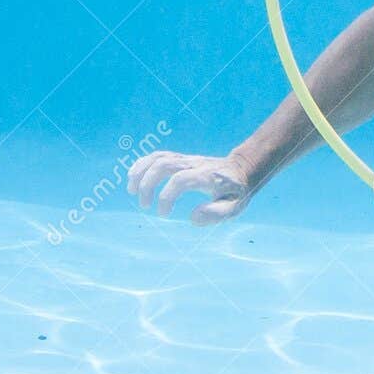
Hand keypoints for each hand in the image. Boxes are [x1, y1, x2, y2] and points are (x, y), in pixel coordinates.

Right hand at [127, 150, 250, 225]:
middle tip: (144, 205)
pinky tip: (134, 177)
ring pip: (159, 157)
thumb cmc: (237, 192)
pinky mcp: (182, 159)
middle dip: (148, 184)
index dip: (166, 197)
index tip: (163, 215)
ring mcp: (187, 159)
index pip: (180, 180)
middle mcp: (194, 164)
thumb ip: (217, 214)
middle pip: (164, 165)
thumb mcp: (235, 207)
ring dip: (141, 172)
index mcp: (206, 176)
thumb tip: (192, 217)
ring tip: (131, 190)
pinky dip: (143, 163)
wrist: (243, 169)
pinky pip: (159, 155)